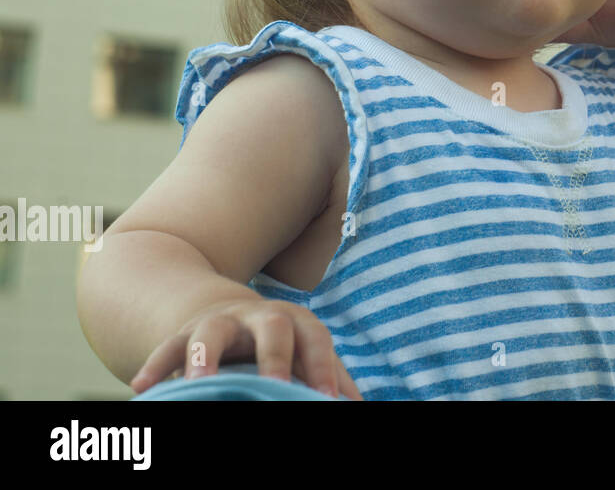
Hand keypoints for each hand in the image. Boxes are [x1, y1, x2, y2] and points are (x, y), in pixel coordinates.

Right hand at [130, 298, 363, 399]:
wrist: (230, 315)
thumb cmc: (280, 348)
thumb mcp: (306, 356)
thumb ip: (332, 381)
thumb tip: (361, 409)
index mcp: (297, 322)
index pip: (316, 339)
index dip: (324, 368)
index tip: (328, 399)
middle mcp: (259, 317)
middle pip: (271, 325)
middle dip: (274, 355)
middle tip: (276, 385)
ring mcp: (219, 322)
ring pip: (211, 331)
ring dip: (205, 355)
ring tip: (198, 380)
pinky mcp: (183, 334)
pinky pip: (167, 349)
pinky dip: (155, 367)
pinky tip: (142, 389)